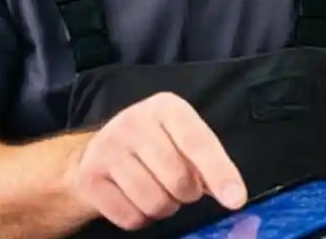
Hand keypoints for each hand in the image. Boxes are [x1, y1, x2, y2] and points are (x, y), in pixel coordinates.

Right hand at [65, 92, 246, 230]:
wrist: (98, 152)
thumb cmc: (154, 146)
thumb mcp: (182, 139)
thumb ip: (208, 162)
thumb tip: (232, 195)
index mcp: (165, 107)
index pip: (197, 142)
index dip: (219, 172)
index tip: (236, 199)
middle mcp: (133, 121)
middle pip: (178, 180)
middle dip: (186, 194)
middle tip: (179, 186)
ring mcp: (107, 148)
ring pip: (154, 203)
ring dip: (163, 208)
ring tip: (156, 190)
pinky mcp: (89, 177)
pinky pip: (130, 217)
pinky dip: (139, 218)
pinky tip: (133, 199)